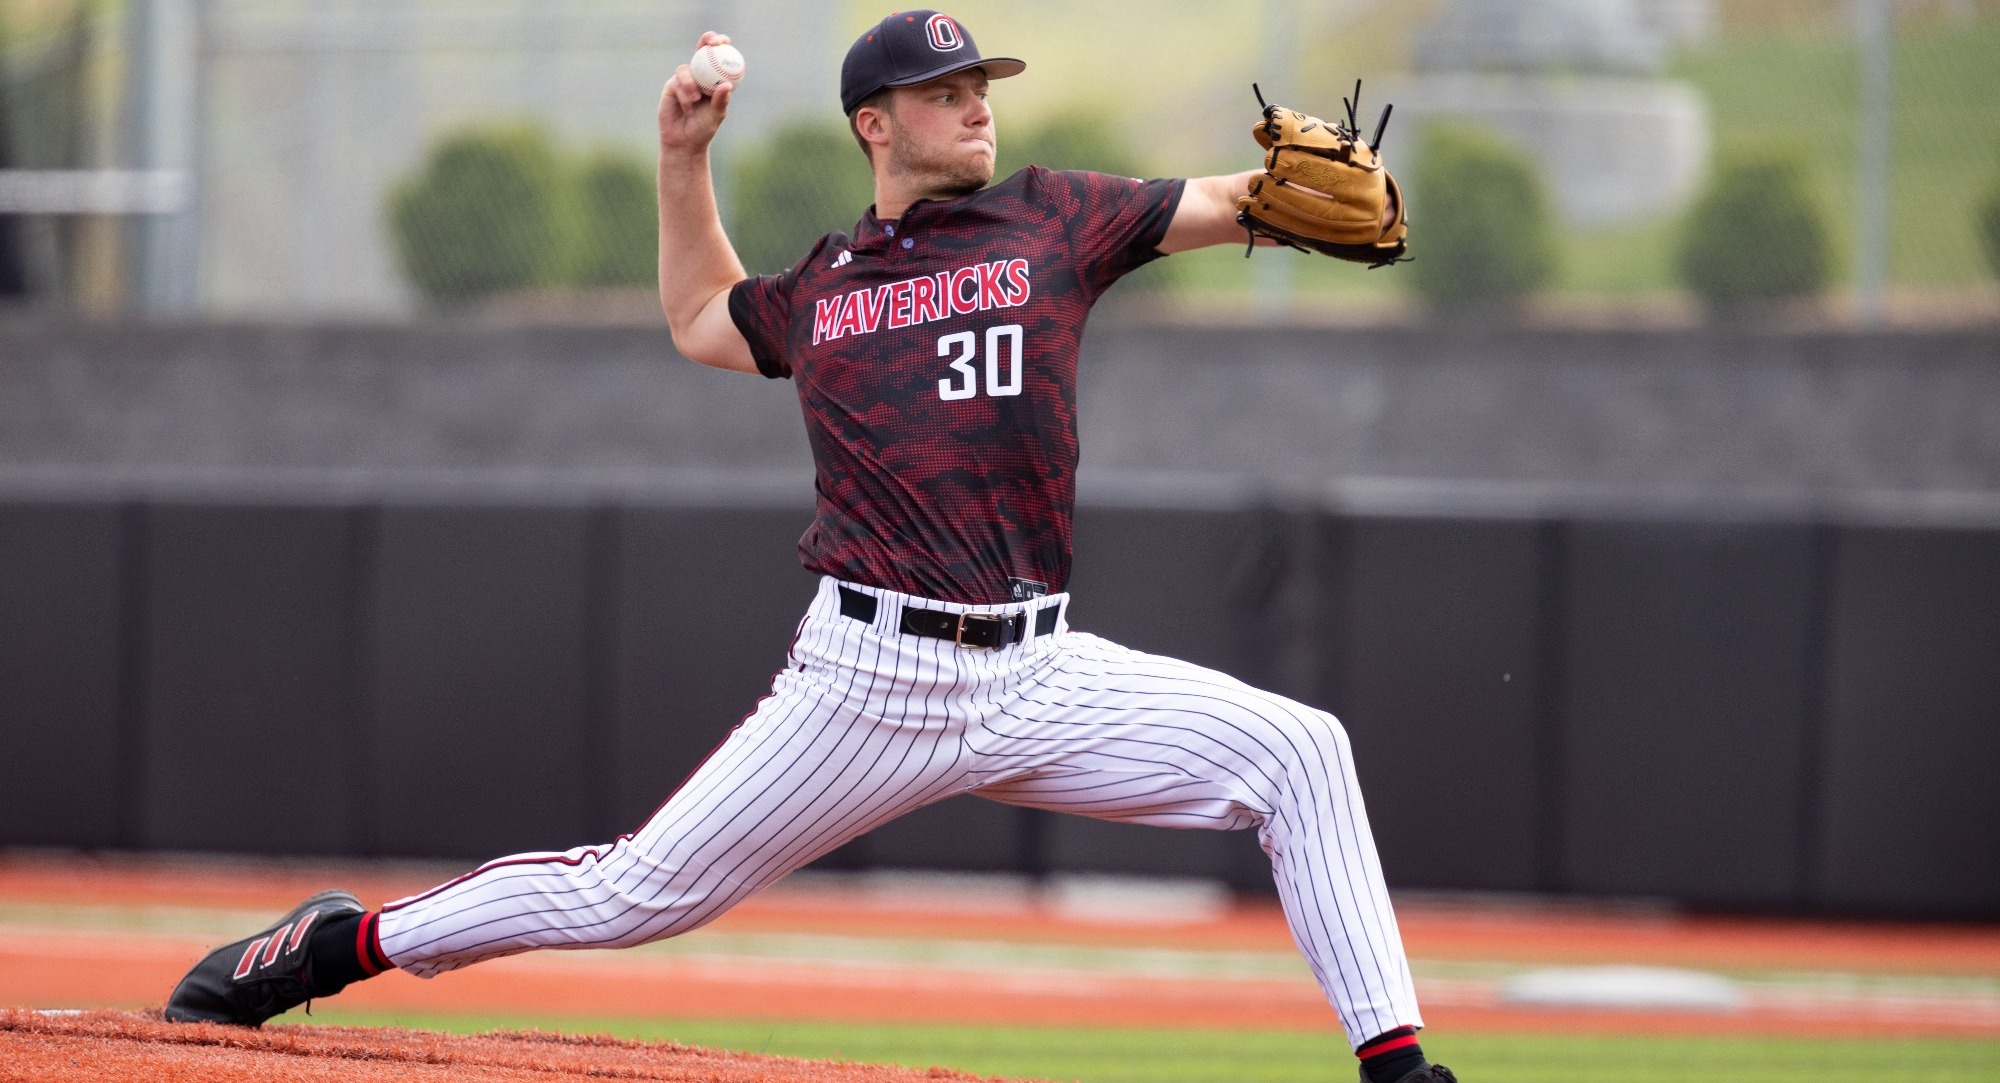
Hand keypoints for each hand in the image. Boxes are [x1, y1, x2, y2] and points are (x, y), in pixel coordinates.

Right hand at [658, 31, 734, 157]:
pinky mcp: (671, 87)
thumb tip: (727, 85)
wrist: (684, 141)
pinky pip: (677, 83)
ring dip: (691, 83)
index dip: (721, 44)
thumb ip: (721, 100)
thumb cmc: (704, 129)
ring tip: (696, 99)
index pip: (718, 58)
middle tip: (711, 42)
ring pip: (686, 69)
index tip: (725, 41)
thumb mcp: (716, 115)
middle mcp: (699, 76)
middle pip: (701, 52)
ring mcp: (683, 80)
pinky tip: (688, 108)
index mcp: (713, 80)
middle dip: (705, 42)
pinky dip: (684, 96)